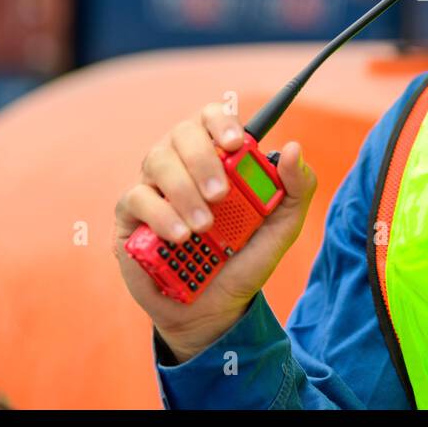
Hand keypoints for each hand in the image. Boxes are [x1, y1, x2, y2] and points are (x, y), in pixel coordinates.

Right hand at [114, 100, 316, 361]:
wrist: (215, 309)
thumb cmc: (245, 259)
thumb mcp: (282, 227)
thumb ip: (296, 188)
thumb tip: (292, 148)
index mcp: (217, 156)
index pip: (211, 117)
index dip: (221, 121)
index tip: (236, 143)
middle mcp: (182, 162)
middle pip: (182, 133)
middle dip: (202, 160)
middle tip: (221, 195)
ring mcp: (154, 186)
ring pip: (157, 160)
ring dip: (183, 191)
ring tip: (204, 227)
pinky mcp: (131, 215)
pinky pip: (137, 197)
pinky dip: (161, 215)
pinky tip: (180, 237)